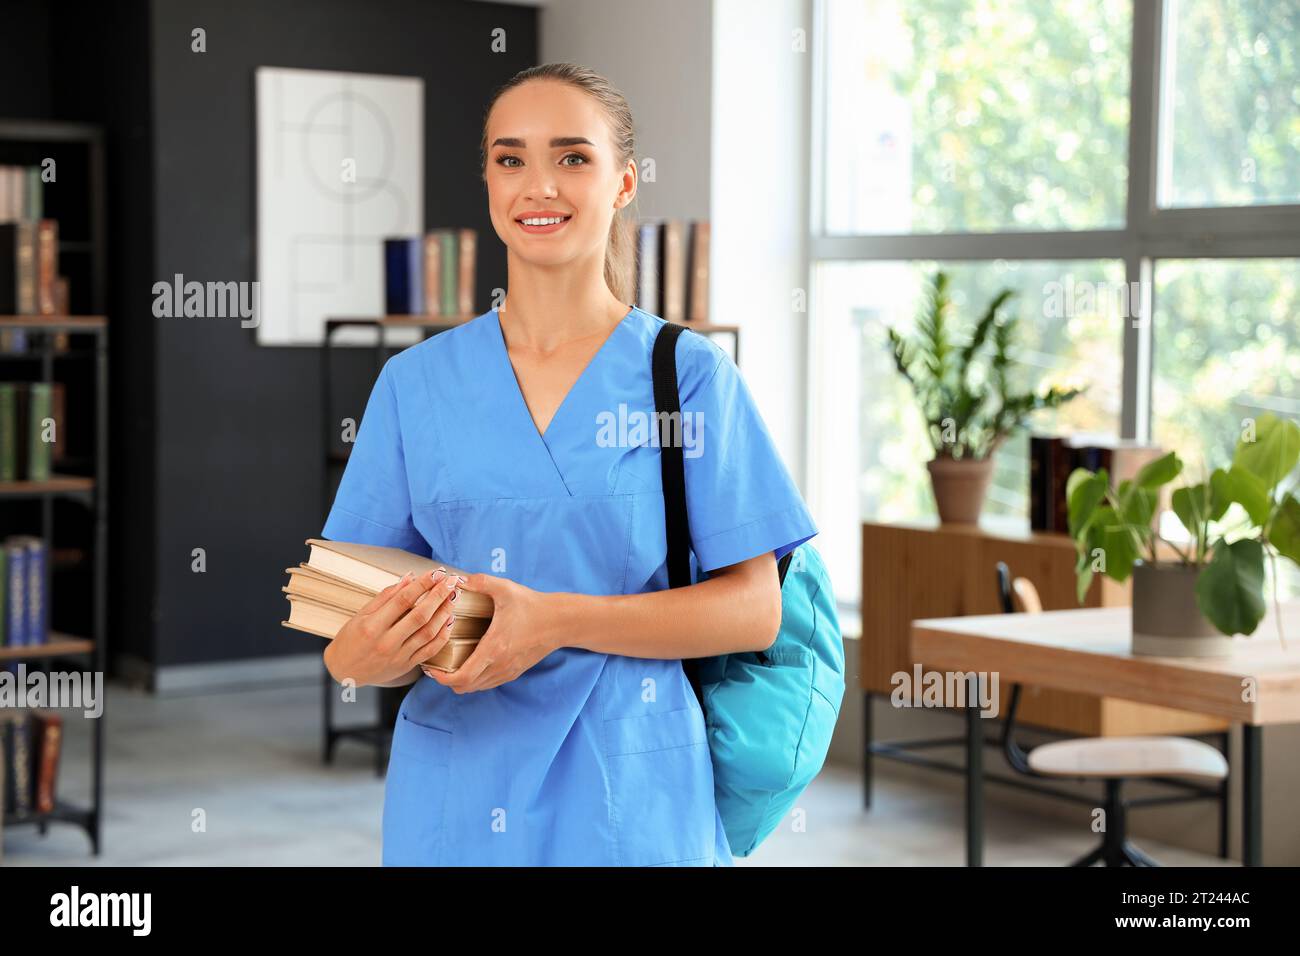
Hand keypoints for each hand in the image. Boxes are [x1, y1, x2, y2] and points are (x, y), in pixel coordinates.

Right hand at [324, 568, 461, 686]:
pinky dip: (443, 634)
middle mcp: (386, 642)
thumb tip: (409, 577)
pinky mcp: (406, 665)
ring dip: (444, 613)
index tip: (437, 572)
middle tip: (452, 581)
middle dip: (439, 595)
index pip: (403, 600)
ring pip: (428, 632)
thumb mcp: (361, 615)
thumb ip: (386, 596)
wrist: (345, 671)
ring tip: (454, 597)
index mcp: (372, 626)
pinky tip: (449, 620)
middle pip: (420, 615)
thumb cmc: (351, 639)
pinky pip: (430, 650)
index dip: (423, 584)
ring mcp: (398, 656)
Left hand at [421, 572, 557, 692]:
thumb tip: (458, 579)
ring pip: (476, 688)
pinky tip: (471, 663)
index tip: (432, 669)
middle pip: (465, 687)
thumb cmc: (532, 605)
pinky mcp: (514, 671)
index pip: (462, 676)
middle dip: (447, 681)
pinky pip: (488, 683)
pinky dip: (475, 680)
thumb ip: (480, 582)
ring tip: (450, 665)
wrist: (560, 621)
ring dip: (461, 681)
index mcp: (494, 648)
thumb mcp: (506, 589)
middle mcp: (500, 665)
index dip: (442, 678)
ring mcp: (508, 671)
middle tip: (437, 666)